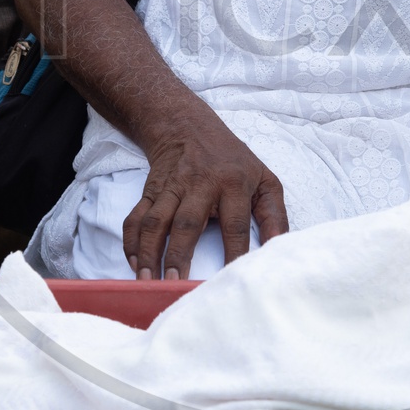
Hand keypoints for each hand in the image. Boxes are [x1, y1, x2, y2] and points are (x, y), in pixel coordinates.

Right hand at [123, 111, 288, 278]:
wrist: (188, 126)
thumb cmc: (232, 160)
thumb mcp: (264, 179)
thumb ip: (275, 215)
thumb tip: (278, 248)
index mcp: (233, 184)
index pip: (235, 225)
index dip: (234, 253)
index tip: (230, 280)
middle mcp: (200, 185)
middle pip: (187, 223)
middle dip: (179, 255)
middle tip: (175, 283)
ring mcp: (171, 187)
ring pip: (156, 222)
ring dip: (149, 252)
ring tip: (147, 280)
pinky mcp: (150, 191)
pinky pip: (136, 217)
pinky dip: (131, 241)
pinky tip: (134, 263)